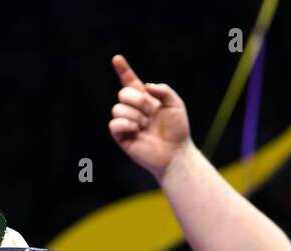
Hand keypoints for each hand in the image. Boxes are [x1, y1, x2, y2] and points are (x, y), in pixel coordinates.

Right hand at [108, 54, 192, 180]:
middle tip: (150, 112)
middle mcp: (134, 109)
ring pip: (118, 108)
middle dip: (137, 100)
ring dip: (135, 115)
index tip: (117, 58)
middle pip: (123, 93)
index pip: (130, 82)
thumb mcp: (175, 104)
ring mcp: (126, 123)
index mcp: (146, 99)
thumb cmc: (177, 129)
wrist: (174, 152)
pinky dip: (126, 124)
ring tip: (145, 126)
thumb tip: (145, 86)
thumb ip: (163, 90)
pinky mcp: (121, 136)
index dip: (123, 70)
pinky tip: (136, 131)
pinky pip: (114, 123)